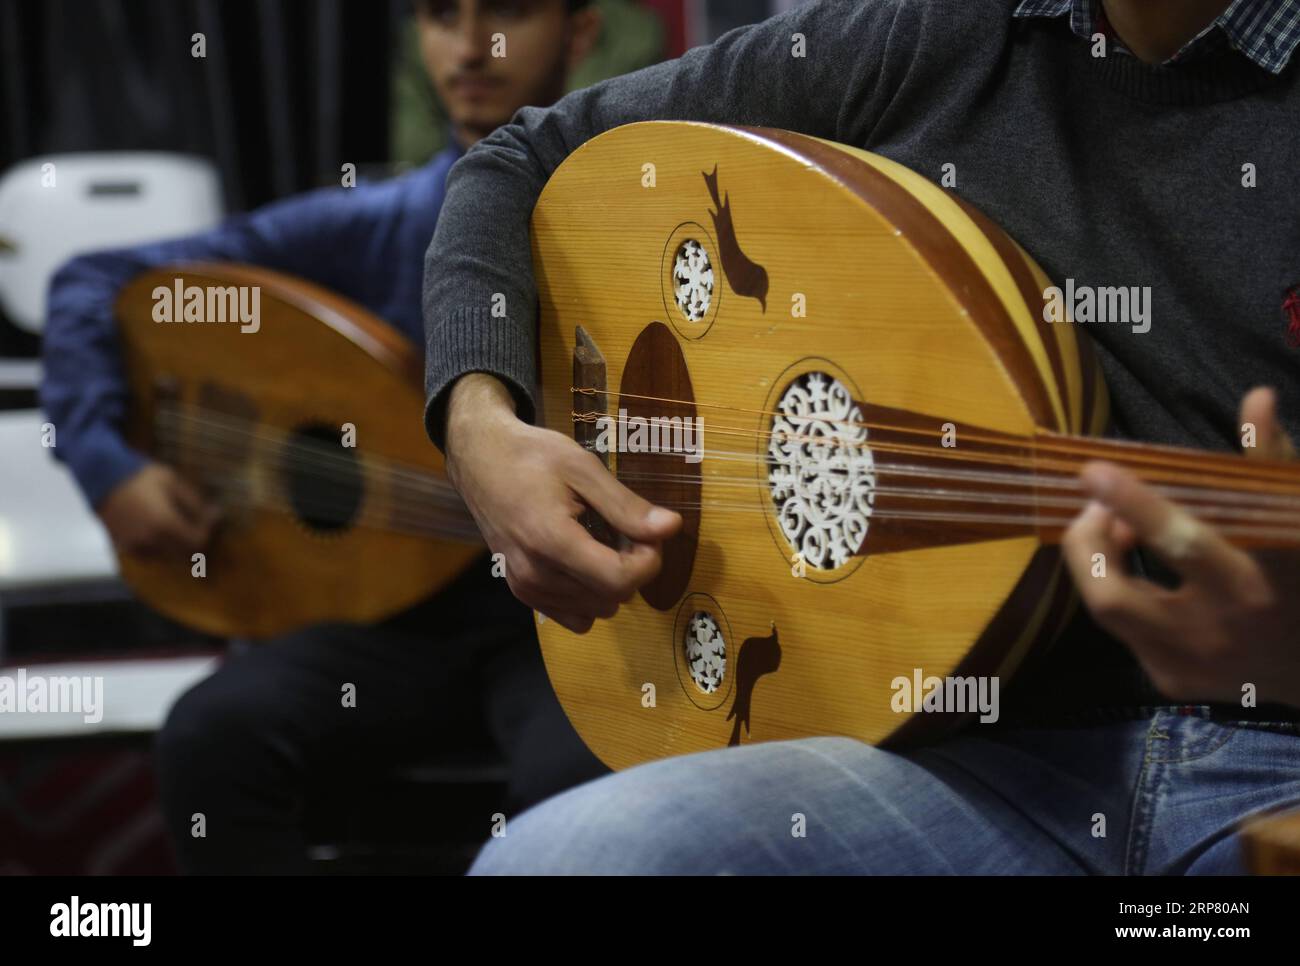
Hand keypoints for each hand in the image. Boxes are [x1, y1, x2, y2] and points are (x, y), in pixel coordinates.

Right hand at [99, 463, 220, 558]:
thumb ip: (194, 501)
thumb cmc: (139, 476)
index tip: (211, 517)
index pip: (197, 541)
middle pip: (184, 553)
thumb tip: (212, 514)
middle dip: (196, 540)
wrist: (100, 478)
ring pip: (167, 557)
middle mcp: (151, 540)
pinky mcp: (124, 546)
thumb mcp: (172, 481)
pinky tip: (162, 535)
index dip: (208, 531)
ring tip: (182, 528)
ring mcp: (136, 545)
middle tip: (199, 524)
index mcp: (165, 524)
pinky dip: (161, 550)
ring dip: (179, 547)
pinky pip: (150, 556)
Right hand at [444, 373, 681, 632]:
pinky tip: (585, 562)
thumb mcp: (583, 468)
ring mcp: (526, 587)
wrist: (481, 459)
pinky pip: (574, 616)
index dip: (648, 560)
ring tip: (602, 541)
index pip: (619, 580)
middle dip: (632, 568)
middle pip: (612, 598)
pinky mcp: (522, 592)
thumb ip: (626, 505)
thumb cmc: (532, 456)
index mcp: (551, 540)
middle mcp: (535, 573)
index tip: (647, 532)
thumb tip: (671, 528)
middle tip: (626, 531)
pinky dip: (589, 596)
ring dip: (611, 582)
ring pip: (596, 610)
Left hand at [1062, 387, 1299, 710]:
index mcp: (1257, 585)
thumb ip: (1273, 463)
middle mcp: (1216, 633)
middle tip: (1093, 501)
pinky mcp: (1168, 680)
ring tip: (1114, 525)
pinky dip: (1117, 583)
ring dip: (1097, 558)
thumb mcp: (1294, 522)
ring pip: (1106, 607)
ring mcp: (1187, 663)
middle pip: (1114, 594)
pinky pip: (1121, 624)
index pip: (1183, 542)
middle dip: (1089, 540)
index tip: (1093, 469)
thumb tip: (1257, 398)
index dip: (1135, 504)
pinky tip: (1129, 563)